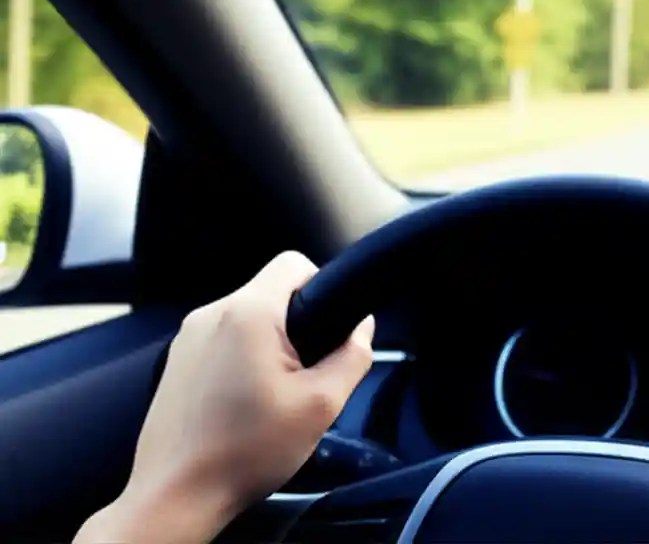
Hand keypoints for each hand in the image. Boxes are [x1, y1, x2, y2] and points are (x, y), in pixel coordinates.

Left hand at [76, 252, 374, 543]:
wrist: (177, 496)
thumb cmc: (243, 453)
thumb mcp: (320, 405)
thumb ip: (352, 356)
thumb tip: (362, 329)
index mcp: (247, 315)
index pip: (294, 264)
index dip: (322, 289)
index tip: (326, 331)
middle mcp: (210, 315)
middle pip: (271, 293)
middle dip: (296, 326)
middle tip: (304, 376)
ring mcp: (187, 338)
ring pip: (248, 319)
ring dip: (269, 346)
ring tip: (274, 396)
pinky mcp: (176, 362)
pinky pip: (222, 341)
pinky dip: (241, 362)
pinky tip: (245, 405)